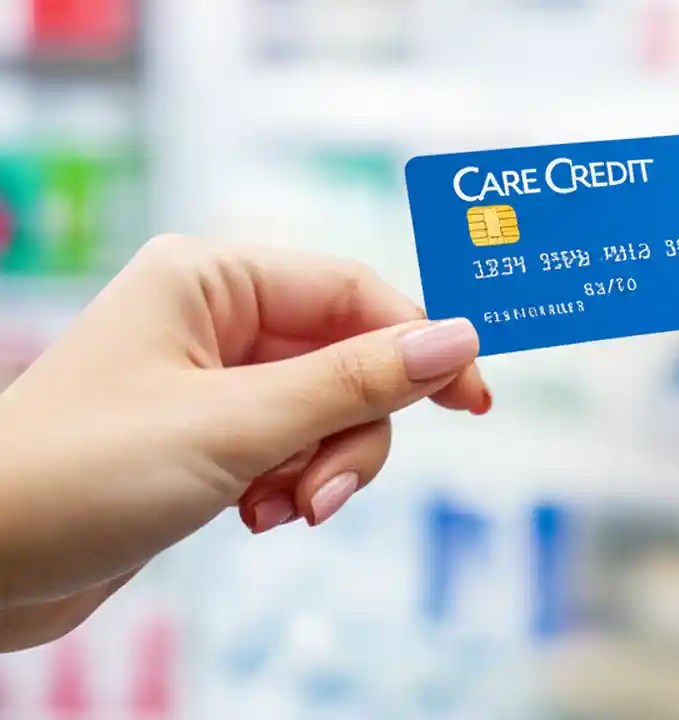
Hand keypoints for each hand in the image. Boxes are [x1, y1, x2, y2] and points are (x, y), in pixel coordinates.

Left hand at [0, 235, 486, 647]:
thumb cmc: (81, 472)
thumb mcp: (236, 425)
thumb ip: (356, 382)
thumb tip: (459, 339)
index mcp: (212, 278)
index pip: (354, 292)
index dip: (421, 343)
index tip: (474, 401)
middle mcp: (216, 317)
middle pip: (348, 360)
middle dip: (350, 433)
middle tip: (324, 495)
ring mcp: (214, 379)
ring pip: (326, 412)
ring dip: (320, 468)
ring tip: (276, 513)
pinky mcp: (210, 434)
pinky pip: (291, 446)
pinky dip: (290, 484)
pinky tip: (251, 517)